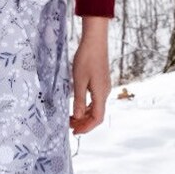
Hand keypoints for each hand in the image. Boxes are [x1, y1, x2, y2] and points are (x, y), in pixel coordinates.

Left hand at [69, 18, 110, 134]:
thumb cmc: (86, 59)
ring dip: (85, 115)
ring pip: (96, 108)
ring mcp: (104, 87)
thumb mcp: (79, 81)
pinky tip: (77, 106)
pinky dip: (87, 107)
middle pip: (97, 115)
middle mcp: (105, 92)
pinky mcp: (101, 82)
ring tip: (71, 118)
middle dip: (84, 123)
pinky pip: (96, 100)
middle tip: (69, 126)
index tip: (74, 131)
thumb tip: (78, 117)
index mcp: (101, 94)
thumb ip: (79, 100)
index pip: (97, 118)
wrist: (95, 41)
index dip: (86, 128)